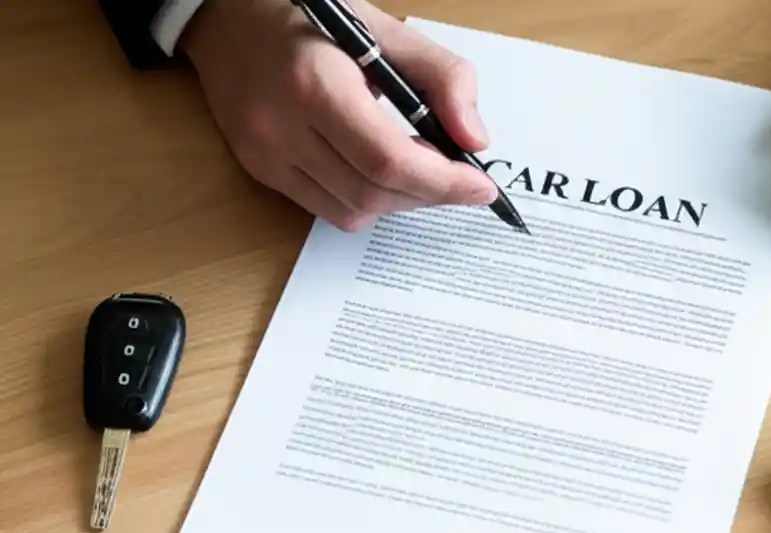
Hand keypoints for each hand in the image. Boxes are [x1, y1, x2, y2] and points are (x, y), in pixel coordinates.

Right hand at [180, 0, 497, 230]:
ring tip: (421, 172)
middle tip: (459, 179)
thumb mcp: (385, 29)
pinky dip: (366, 201)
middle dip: (429, 194)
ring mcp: (265, 155)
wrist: (226, 15)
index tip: (481, 187)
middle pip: (374, 194)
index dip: (443, 183)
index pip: (388, 160)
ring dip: (400, 202)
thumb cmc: (309, 16)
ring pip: (352, 211)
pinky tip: (379, 173)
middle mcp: (282, 127)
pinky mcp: (259, 170)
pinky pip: (326, 210)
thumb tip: (475, 140)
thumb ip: (441, 78)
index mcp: (316, 85)